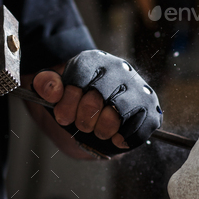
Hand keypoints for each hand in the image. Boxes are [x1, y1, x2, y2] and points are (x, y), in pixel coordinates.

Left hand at [32, 50, 162, 157]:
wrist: (103, 107)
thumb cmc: (78, 99)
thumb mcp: (58, 89)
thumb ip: (47, 85)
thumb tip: (51, 90)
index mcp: (94, 60)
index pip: (78, 80)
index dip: (67, 103)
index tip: (62, 115)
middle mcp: (119, 68)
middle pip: (95, 99)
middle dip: (83, 119)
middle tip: (82, 124)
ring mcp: (138, 87)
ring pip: (117, 114)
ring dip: (102, 130)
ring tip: (99, 130)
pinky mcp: (152, 107)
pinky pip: (139, 129)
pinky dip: (124, 138)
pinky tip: (116, 138)